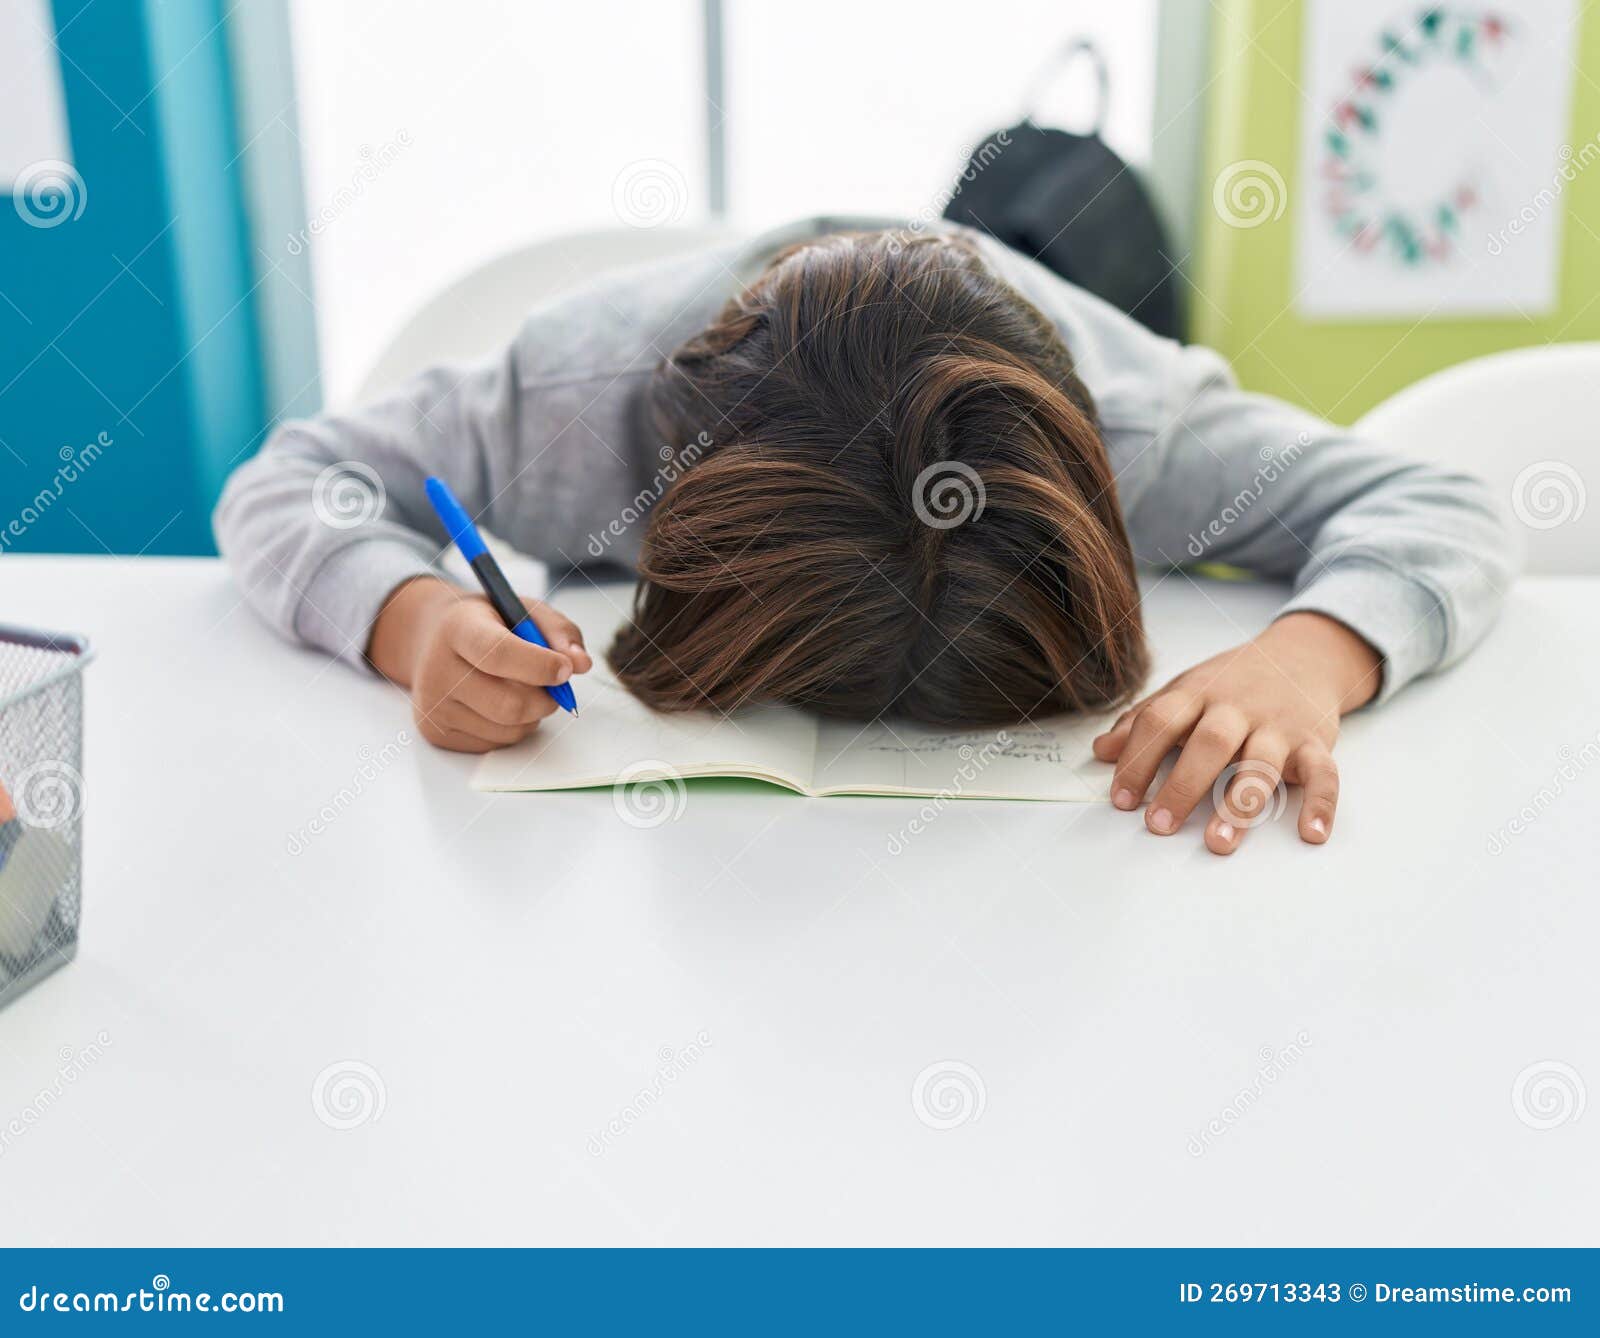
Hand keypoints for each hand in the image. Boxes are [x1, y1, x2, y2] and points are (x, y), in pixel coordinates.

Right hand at [367, 577, 591, 752]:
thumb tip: (581, 664)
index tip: (566, 669)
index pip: (498, 654)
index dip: (540, 665)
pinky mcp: (436, 733)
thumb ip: (558, 632)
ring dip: (532, 715)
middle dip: (545, 700)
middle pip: (508, 704)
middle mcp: (438, 669)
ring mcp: (434, 705)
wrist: (433, 640)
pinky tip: (500, 704)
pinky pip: (495, 744)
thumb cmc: (487, 624)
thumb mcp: (523, 610)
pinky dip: (513, 729)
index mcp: (458, 628)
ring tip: (522, 690)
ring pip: (508, 730)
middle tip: (555, 687)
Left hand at [1091, 612, 1380, 854]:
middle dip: (1183, 785)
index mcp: (1198, 693)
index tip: (1121, 799)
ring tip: (1218, 841)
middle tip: (1159, 825)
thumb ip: (1143, 720)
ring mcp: (1279, 725)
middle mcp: (1238, 708)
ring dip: (1240, 804)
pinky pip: (1325, 772)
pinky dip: (1322, 804)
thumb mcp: (1185, 690)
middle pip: (1209, 742)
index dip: (1137, 758)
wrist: (1303, 654)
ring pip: (1262, 762)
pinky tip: (1311, 834)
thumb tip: (1101, 751)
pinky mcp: (1316, 741)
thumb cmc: (1232, 682)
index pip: (1160, 720)